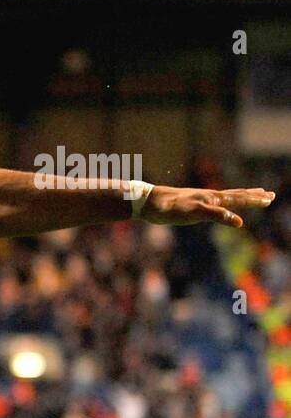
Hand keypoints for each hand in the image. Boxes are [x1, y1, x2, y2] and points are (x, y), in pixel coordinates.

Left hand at [139, 185, 274, 228]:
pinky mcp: (191, 202)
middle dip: (253, 196)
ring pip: (226, 196)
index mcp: (212, 199)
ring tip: (252, 194)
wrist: (148, 202)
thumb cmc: (170, 209)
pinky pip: (213, 201)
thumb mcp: (194, 214)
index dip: (253, 200)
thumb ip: (217, 216)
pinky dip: (224, 201)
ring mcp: (200, 198)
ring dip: (241, 195)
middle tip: (270, 194)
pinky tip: (221, 202)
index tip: (269, 198)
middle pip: (236, 195)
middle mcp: (208, 196)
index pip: (238, 198)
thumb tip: (239, 222)